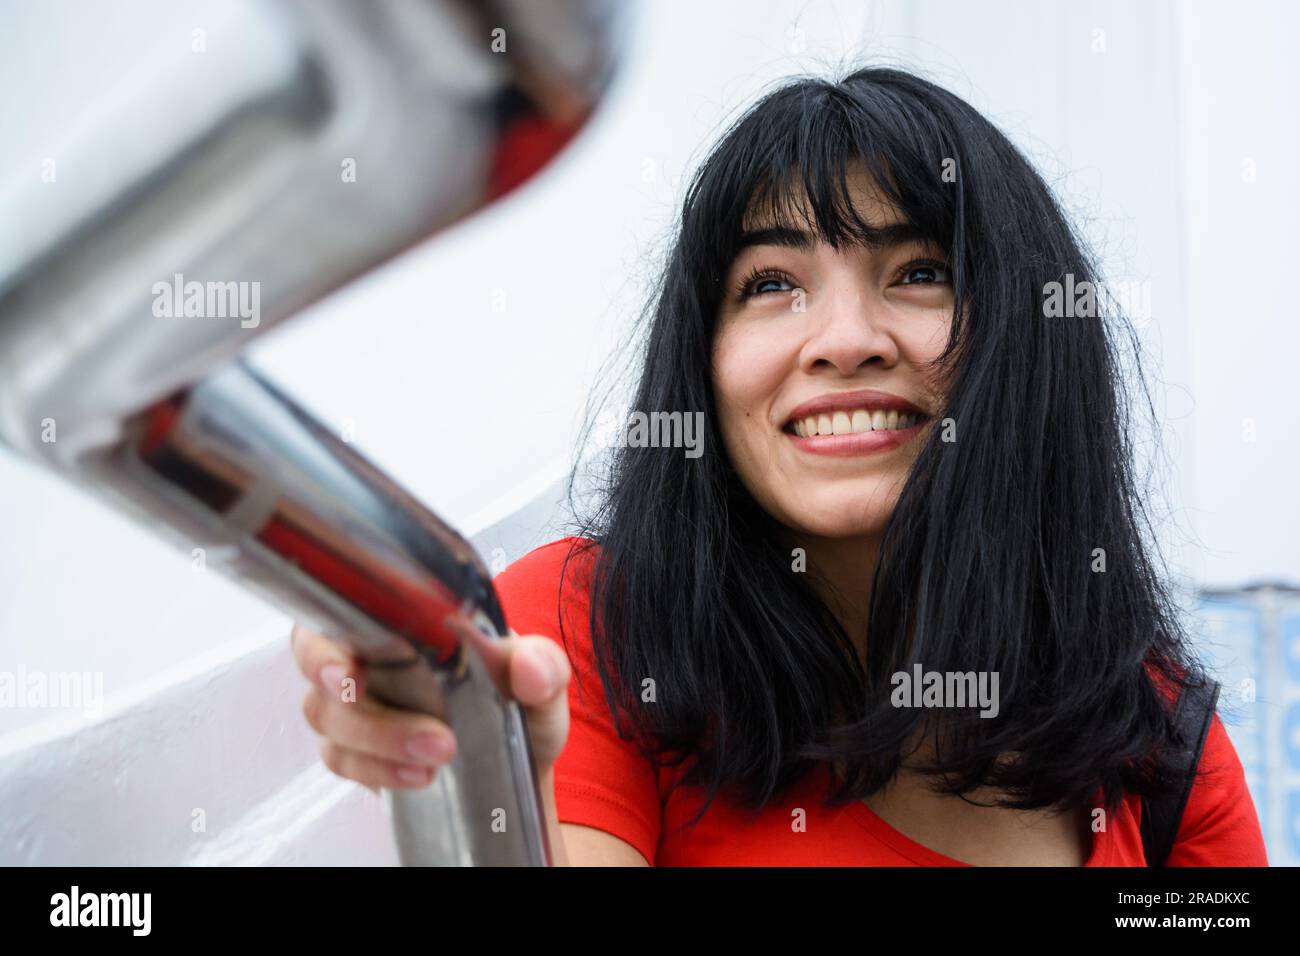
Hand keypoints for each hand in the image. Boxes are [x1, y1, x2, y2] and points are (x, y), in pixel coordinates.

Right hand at [290, 620, 571, 790]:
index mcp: (406, 618)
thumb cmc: (521, 703)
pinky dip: (378, 771)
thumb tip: (526, 665)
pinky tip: (419, 777)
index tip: (347, 677)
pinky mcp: (359, 749)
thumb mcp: (544, 680)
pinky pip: (342, 759)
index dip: (323, 645)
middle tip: (435, 739)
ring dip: (379, 744)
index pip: (338, 611)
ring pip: (327, 719)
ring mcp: (360, 703)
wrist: (520, 762)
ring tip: (441, 756)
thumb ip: (542, 666)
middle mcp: (371, 654)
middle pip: (322, 673)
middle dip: (367, 714)